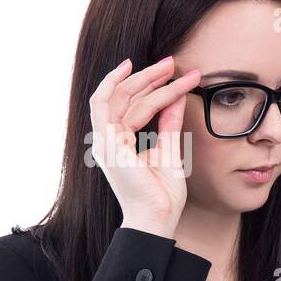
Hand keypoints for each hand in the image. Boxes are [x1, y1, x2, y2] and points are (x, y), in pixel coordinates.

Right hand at [89, 56, 200, 237]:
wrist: (157, 217)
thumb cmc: (162, 193)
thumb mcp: (169, 150)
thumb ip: (169, 124)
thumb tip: (176, 99)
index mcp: (119, 143)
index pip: (131, 106)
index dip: (150, 87)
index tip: (172, 74)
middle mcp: (108, 140)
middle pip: (124, 97)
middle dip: (148, 77)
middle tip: (172, 63)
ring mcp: (104, 140)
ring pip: (120, 97)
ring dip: (144, 79)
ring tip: (169, 67)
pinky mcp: (107, 142)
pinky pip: (106, 104)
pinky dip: (115, 83)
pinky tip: (131, 69)